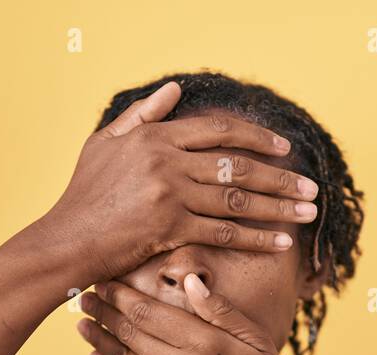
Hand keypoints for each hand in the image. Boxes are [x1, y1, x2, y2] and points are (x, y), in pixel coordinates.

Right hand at [41, 81, 320, 288]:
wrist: (66, 239)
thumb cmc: (83, 195)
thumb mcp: (106, 144)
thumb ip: (142, 115)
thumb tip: (176, 89)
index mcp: (156, 137)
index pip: (218, 131)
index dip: (256, 137)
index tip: (283, 148)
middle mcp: (167, 161)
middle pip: (238, 166)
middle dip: (280, 178)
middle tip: (310, 187)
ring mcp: (170, 195)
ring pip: (237, 199)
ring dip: (279, 207)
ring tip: (308, 212)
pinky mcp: (170, 228)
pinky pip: (224, 233)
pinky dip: (256, 239)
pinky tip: (281, 243)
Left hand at [75, 275, 312, 354]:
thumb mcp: (256, 340)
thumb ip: (220, 310)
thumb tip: (189, 280)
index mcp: (203, 343)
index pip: (150, 312)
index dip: (122, 295)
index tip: (105, 281)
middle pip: (130, 332)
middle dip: (104, 312)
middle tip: (84, 296)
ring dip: (99, 339)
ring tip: (81, 323)